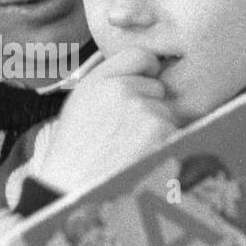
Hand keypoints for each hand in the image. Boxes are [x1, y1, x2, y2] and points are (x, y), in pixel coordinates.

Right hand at [33, 47, 177, 193]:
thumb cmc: (74, 154)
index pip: (140, 55)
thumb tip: (142, 74)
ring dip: (156, 129)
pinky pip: (174, 132)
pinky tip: (139, 157)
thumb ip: (107, 83)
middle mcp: (121, 88)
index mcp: (98, 80)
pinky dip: (163, 145)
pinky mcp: (160, 130)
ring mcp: (143, 108)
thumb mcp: (79, 106)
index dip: (147, 70)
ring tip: (128, 149)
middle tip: (124, 133)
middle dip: (149, 106)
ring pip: (166, 112)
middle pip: (156, 87)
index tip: (147, 82)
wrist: (72, 189)